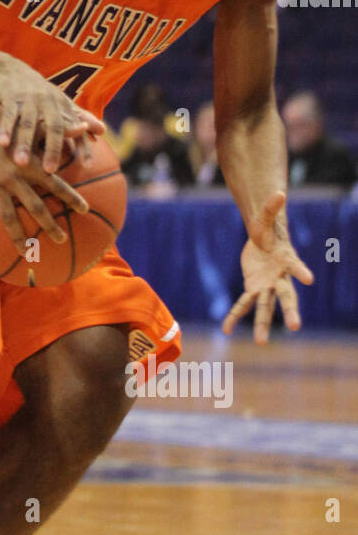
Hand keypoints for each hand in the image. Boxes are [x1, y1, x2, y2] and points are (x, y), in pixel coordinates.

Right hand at [0, 58, 103, 172]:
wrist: (12, 70)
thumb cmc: (40, 92)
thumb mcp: (61, 102)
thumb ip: (81, 118)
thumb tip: (103, 131)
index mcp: (62, 107)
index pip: (76, 129)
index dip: (82, 146)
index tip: (87, 166)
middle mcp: (48, 104)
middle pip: (53, 128)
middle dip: (52, 149)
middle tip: (50, 170)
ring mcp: (29, 101)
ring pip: (28, 124)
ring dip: (25, 144)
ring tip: (21, 164)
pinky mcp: (11, 98)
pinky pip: (9, 116)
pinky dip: (5, 129)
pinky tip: (2, 143)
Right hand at [0, 101, 89, 251]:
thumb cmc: (4, 119)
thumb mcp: (30, 126)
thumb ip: (56, 133)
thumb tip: (83, 127)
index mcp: (31, 164)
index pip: (56, 184)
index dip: (71, 198)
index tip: (85, 210)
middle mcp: (15, 177)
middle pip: (35, 207)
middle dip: (50, 225)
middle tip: (61, 239)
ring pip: (9, 217)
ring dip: (19, 237)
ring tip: (26, 253)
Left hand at [222, 191, 313, 343]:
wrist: (261, 241)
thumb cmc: (267, 229)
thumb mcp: (265, 218)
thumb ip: (271, 207)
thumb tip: (278, 191)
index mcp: (286, 260)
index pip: (295, 266)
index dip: (301, 271)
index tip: (309, 279)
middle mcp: (280, 278)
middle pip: (286, 296)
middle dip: (289, 311)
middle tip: (295, 327)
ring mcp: (266, 286)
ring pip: (264, 307)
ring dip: (261, 325)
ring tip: (260, 343)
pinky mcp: (252, 288)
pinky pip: (243, 304)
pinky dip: (234, 316)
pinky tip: (225, 330)